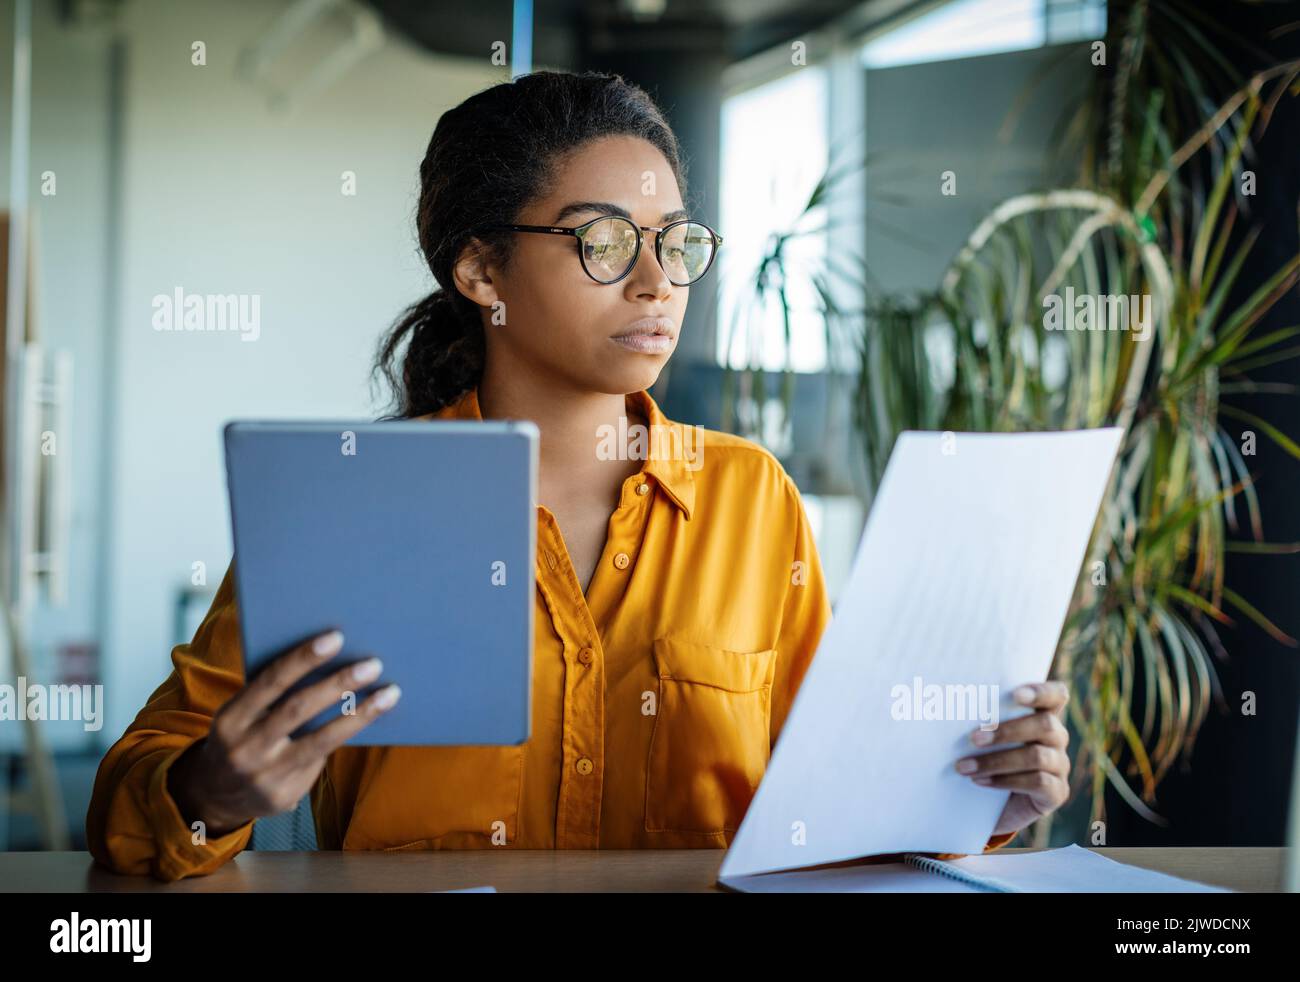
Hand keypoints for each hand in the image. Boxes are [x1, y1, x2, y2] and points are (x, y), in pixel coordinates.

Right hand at [167, 629, 400, 837]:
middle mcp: (244, 748)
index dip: (304, 658)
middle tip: (372, 664)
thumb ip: (273, 694)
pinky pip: (321, 762)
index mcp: (231, 718)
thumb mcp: (242, 714)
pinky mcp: (283, 796)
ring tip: (389, 693)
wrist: (214, 794)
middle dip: (339, 684)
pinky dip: (346, 737)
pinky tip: (370, 719)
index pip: (271, 681)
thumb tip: (331, 660)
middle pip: (299, 709)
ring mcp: (264, 776)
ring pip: (321, 740)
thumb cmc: (242, 736)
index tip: (336, 638)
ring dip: (360, 714)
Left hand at [955, 681, 1069, 837]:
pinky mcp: (1057, 792)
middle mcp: (1056, 738)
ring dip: (996, 761)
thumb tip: (945, 700)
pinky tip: (979, 781)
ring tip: (964, 767)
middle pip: (1045, 725)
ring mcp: (1060, 765)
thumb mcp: (979, 736)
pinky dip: (1005, 781)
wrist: (984, 805)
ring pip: (1037, 756)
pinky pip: (1038, 782)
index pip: (1056, 695)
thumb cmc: (979, 757)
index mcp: (1042, 715)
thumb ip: (976, 717)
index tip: (1015, 694)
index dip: (1041, 691)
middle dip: (1006, 731)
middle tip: (973, 738)